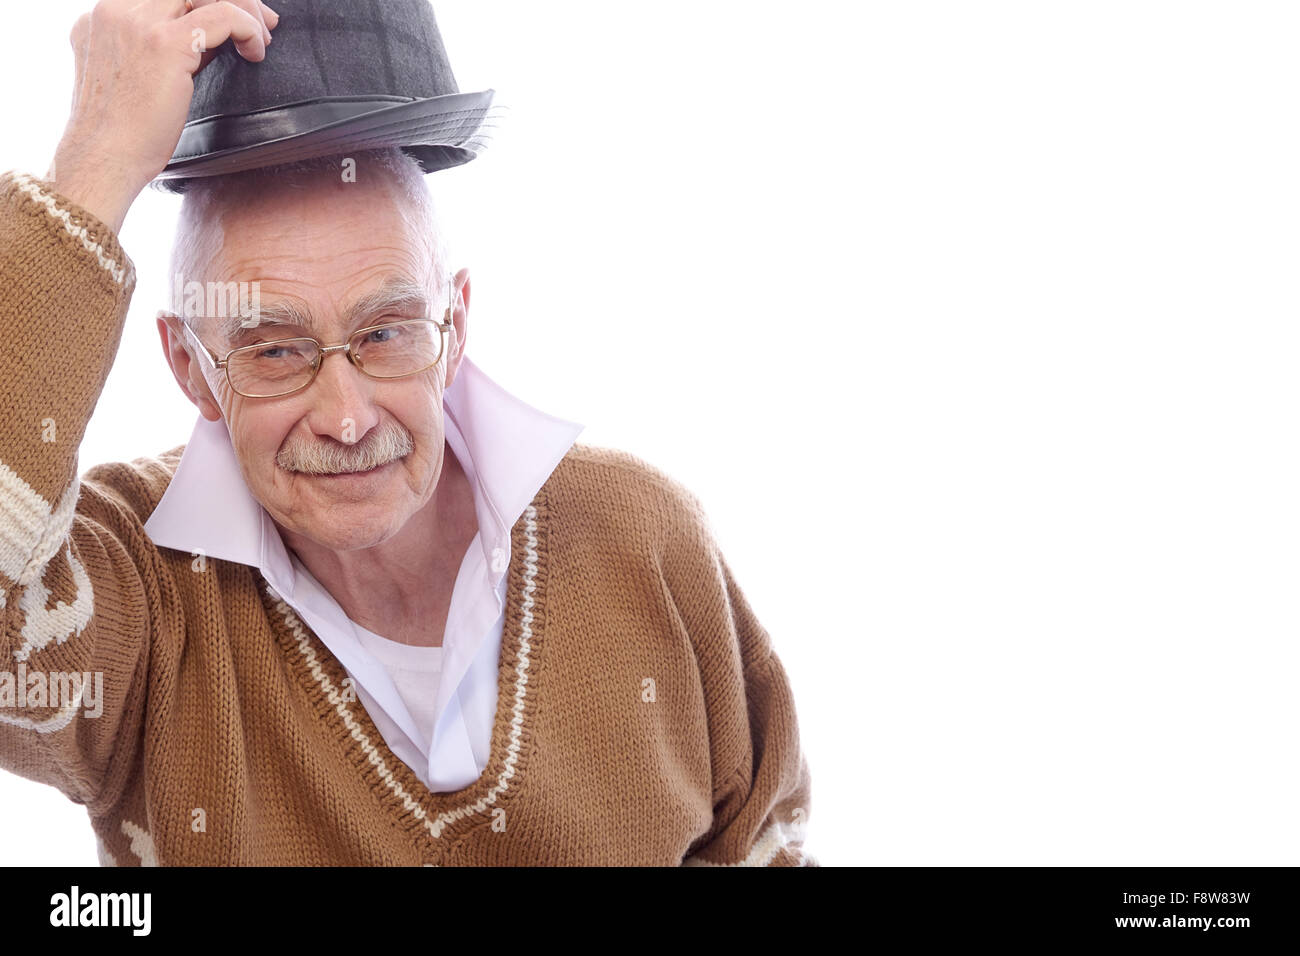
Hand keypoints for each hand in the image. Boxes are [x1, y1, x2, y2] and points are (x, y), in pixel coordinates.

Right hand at [46, 0, 279, 232]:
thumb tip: (214, 39)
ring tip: (262, 39)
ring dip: (246, 9)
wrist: (104, 160)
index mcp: (104, 15)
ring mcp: (136, 22)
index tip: (239, 18)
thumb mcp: (141, 77)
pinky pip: (223, 15)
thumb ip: (170, 48)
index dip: (208, 0)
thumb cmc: (126, 134)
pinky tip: (255, 53)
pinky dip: (248, 29)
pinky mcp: (163, 43)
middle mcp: (115, 9)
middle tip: (265, 23)